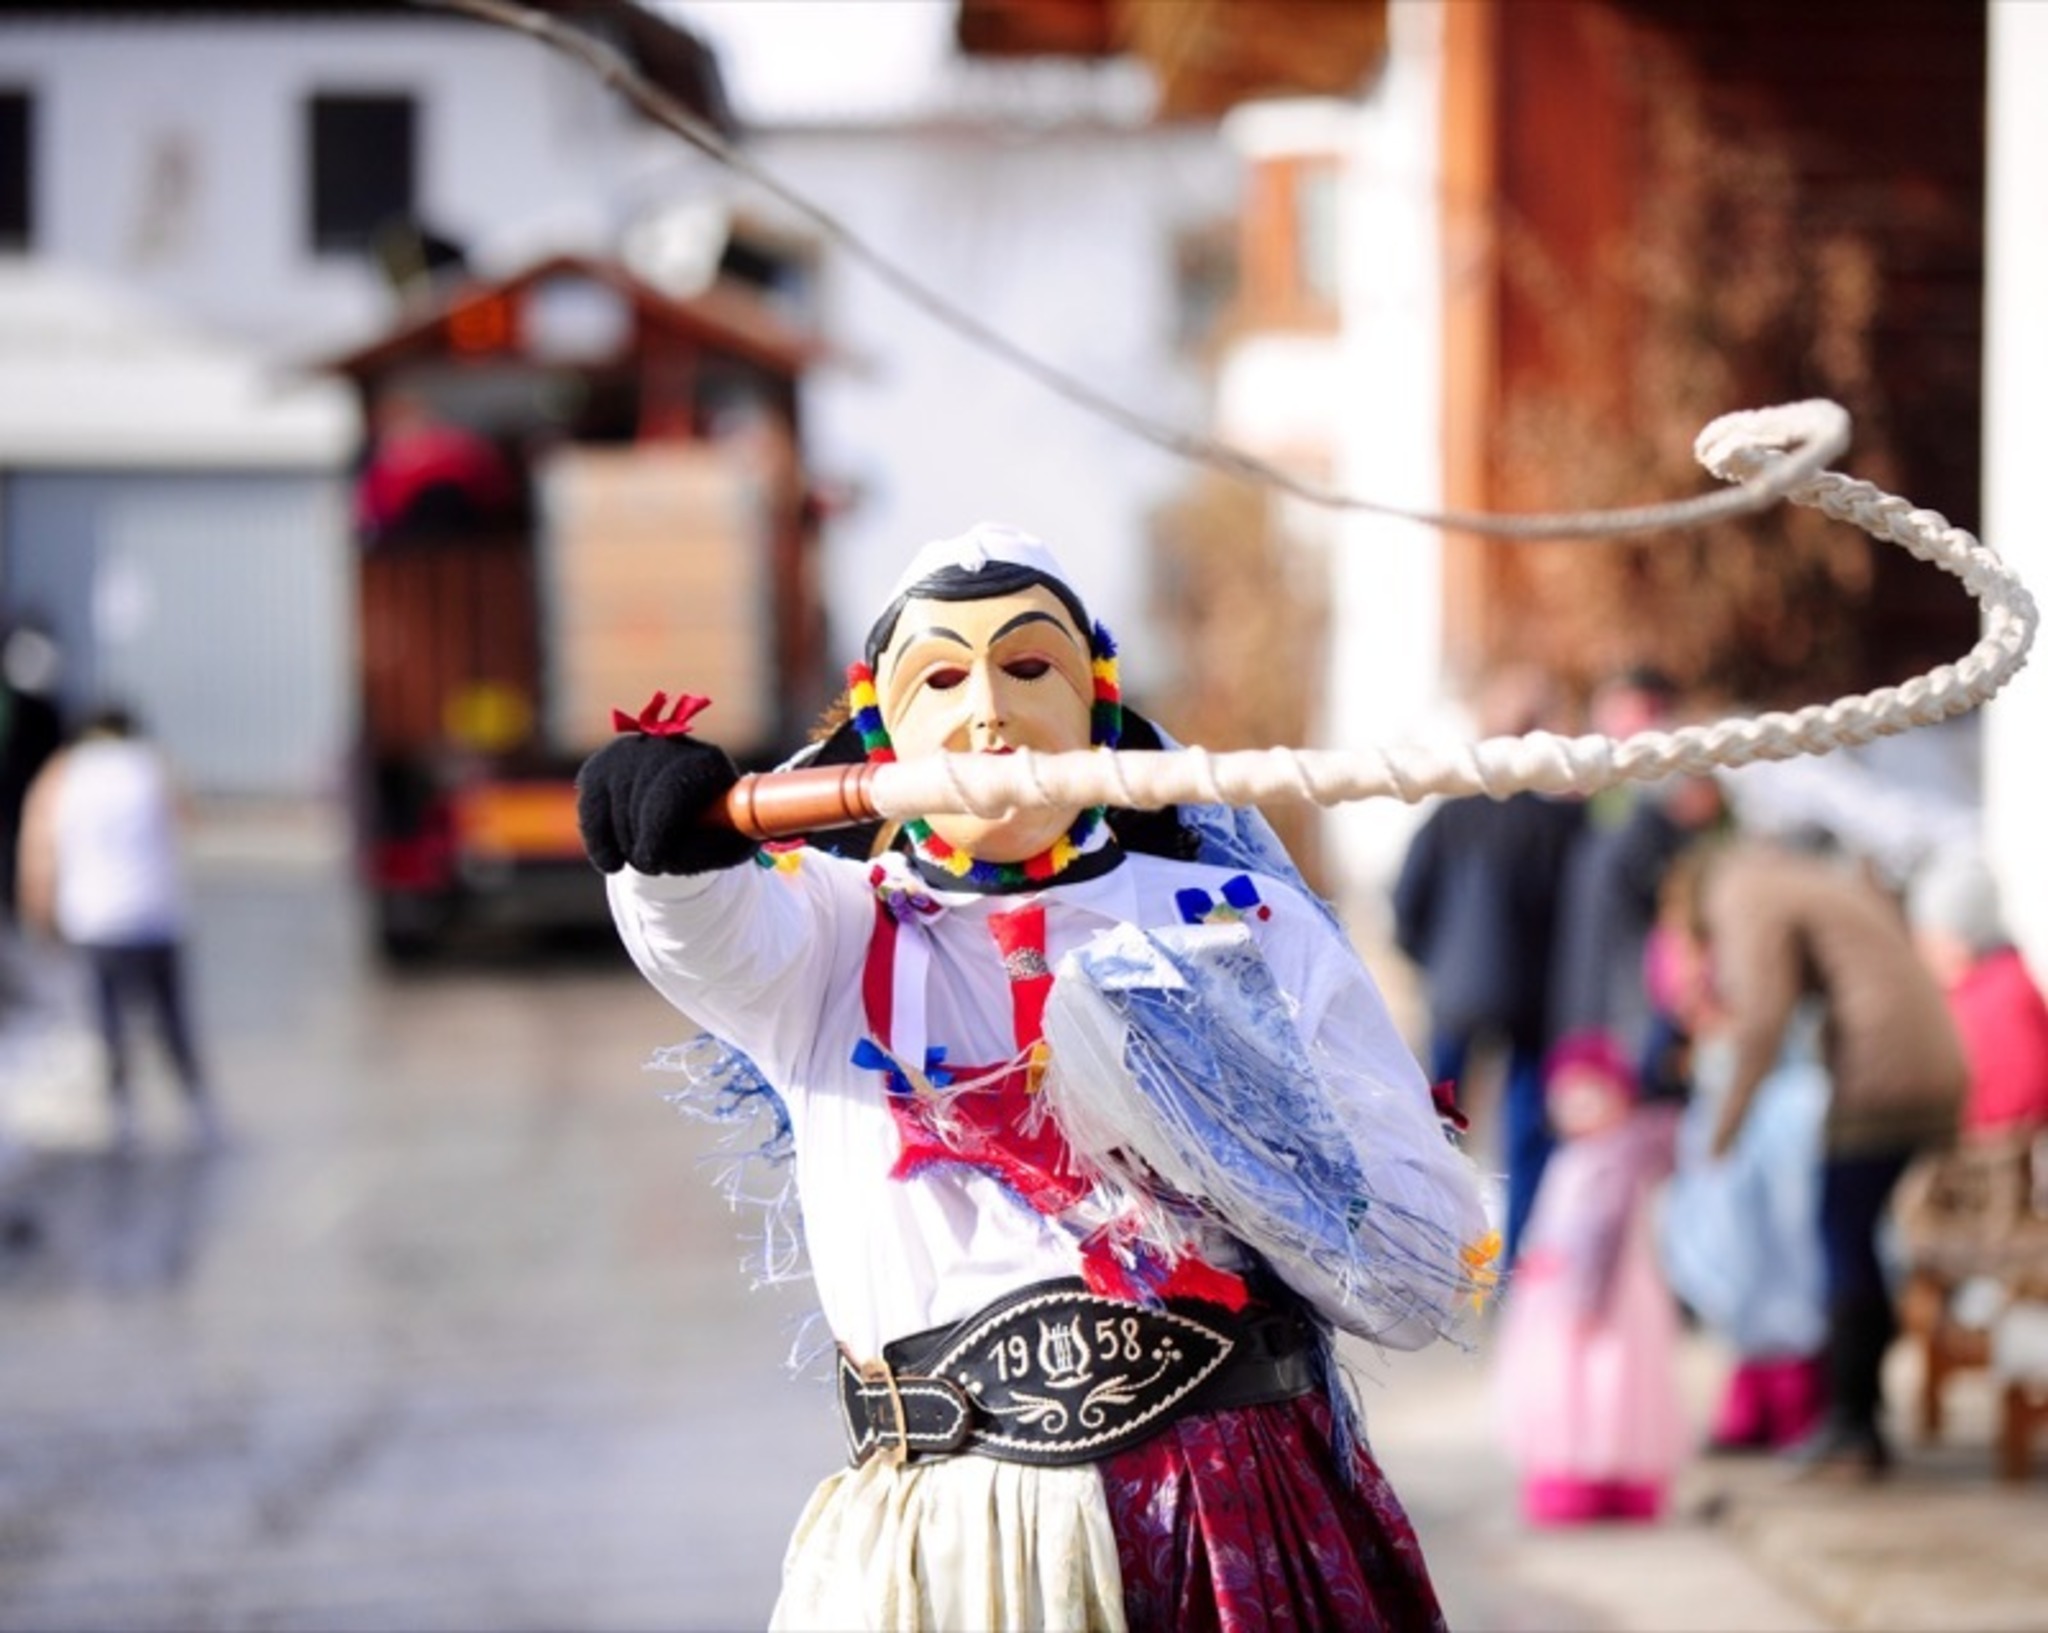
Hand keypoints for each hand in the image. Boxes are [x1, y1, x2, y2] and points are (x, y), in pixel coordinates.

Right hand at [576, 732, 757, 875]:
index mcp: (706, 761)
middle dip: (641, 844)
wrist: (685, 814)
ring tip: (645, 857)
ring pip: (612, 809)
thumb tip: (676, 852)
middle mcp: (666, 745)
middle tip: (652, 867)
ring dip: (624, 846)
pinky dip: (599, 844)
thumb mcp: (727, 846)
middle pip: (639, 800)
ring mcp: (629, 753)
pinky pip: (590, 813)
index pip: (672, 787)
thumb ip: (711, 850)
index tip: (652, 863)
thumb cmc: (712, 831)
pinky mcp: (600, 767)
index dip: (658, 829)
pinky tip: (612, 862)